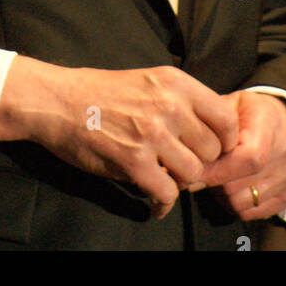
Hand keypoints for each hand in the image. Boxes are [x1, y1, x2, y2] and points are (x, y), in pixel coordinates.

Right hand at [0, 58, 239, 219]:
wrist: (59, 102)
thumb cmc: (102, 93)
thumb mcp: (149, 81)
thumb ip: (181, 101)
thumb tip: (213, 132)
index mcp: (176, 83)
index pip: (226, 119)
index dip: (224, 141)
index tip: (211, 151)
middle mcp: (169, 105)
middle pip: (212, 151)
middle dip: (199, 163)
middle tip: (181, 167)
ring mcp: (152, 133)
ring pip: (193, 174)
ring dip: (180, 183)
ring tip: (165, 180)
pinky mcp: (134, 161)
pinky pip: (167, 193)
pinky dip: (162, 204)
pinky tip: (154, 201)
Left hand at [194, 91, 285, 219]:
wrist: (280, 119)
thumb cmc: (248, 112)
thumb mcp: (229, 105)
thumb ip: (210, 128)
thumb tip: (188, 161)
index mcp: (269, 125)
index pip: (247, 159)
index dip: (217, 170)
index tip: (197, 171)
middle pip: (239, 187)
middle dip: (215, 182)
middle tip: (208, 171)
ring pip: (243, 204)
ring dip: (224, 196)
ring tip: (221, 178)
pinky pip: (254, 213)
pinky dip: (239, 205)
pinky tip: (236, 187)